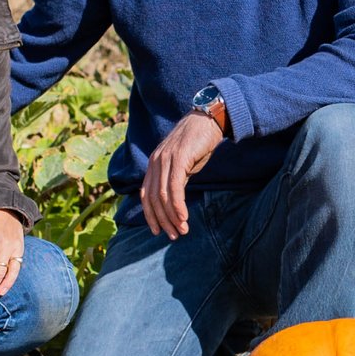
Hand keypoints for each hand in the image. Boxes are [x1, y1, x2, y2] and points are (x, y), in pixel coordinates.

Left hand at [142, 111, 223, 239]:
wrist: (209, 119)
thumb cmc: (198, 143)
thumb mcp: (183, 165)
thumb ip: (175, 180)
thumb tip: (173, 202)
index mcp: (154, 164)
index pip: (146, 194)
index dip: (150, 215)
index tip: (158, 231)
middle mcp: (156, 162)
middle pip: (153, 198)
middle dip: (162, 220)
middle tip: (173, 236)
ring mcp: (166, 159)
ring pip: (163, 196)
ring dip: (172, 217)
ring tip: (181, 231)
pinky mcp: (179, 158)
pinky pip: (175, 187)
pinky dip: (178, 205)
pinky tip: (184, 218)